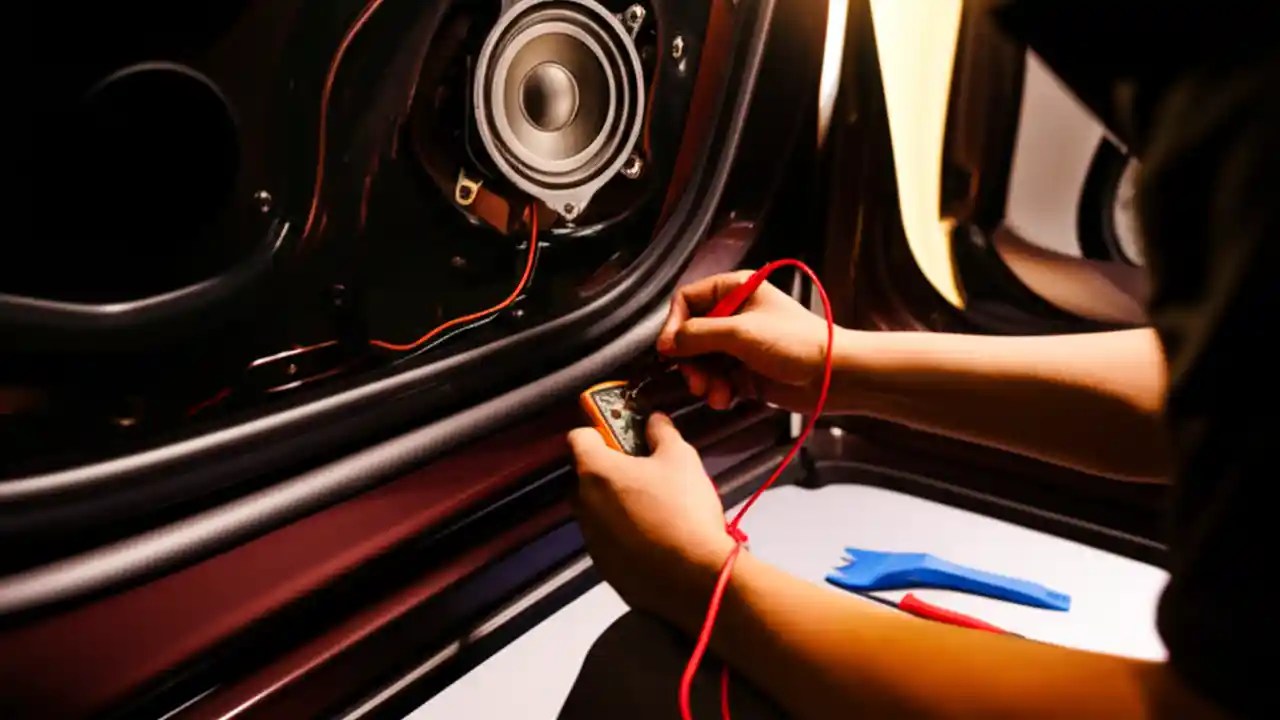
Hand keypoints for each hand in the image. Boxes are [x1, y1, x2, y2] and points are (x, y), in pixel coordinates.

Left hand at [568, 413, 734, 629]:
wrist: (694, 578)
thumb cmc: (683, 508)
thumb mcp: (681, 459)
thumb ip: (662, 433)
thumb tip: (653, 419)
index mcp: (595, 472)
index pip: (578, 437)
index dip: (600, 432)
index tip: (625, 437)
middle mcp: (583, 504)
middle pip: (585, 476)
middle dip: (609, 470)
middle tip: (645, 473)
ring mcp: (590, 539)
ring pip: (597, 510)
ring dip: (616, 504)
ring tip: (655, 509)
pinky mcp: (602, 567)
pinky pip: (608, 540)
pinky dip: (624, 535)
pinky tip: (655, 539)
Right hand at [657, 271, 830, 411]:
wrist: (832, 375)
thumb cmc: (791, 343)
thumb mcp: (741, 333)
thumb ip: (698, 335)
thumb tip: (664, 344)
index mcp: (734, 290)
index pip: (687, 300)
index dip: (674, 325)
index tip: (669, 351)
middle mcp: (733, 314)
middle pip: (691, 335)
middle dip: (691, 361)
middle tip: (695, 381)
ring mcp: (739, 344)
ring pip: (702, 361)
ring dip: (703, 380)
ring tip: (715, 395)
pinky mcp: (745, 371)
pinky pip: (717, 379)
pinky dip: (717, 390)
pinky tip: (725, 399)